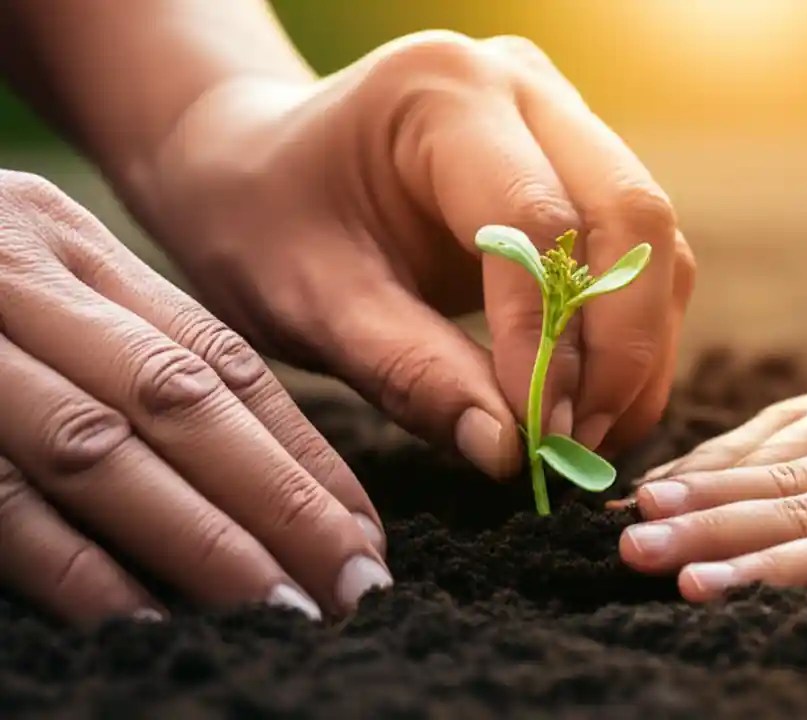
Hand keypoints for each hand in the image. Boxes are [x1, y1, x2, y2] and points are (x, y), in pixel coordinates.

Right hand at [0, 172, 389, 625]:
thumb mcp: (36, 282)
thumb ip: (128, 349)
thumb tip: (266, 476)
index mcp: (67, 241)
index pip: (217, 357)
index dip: (301, 450)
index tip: (366, 531)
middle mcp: (11, 273)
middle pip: (178, 401)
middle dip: (280, 501)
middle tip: (353, 587)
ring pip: (97, 450)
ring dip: (200, 541)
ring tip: (283, 613)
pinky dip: (73, 567)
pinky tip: (146, 621)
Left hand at [135, 31, 695, 477]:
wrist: (255, 171)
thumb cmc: (264, 222)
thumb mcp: (310, 302)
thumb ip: (410, 373)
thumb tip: (509, 453)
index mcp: (442, 94)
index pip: (536, 221)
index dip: (546, 339)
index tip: (535, 440)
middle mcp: (525, 88)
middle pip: (630, 214)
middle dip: (620, 346)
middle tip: (578, 445)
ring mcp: (564, 123)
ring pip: (653, 242)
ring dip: (637, 351)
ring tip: (587, 440)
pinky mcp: (581, 171)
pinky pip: (641, 258)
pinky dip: (631, 339)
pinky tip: (592, 406)